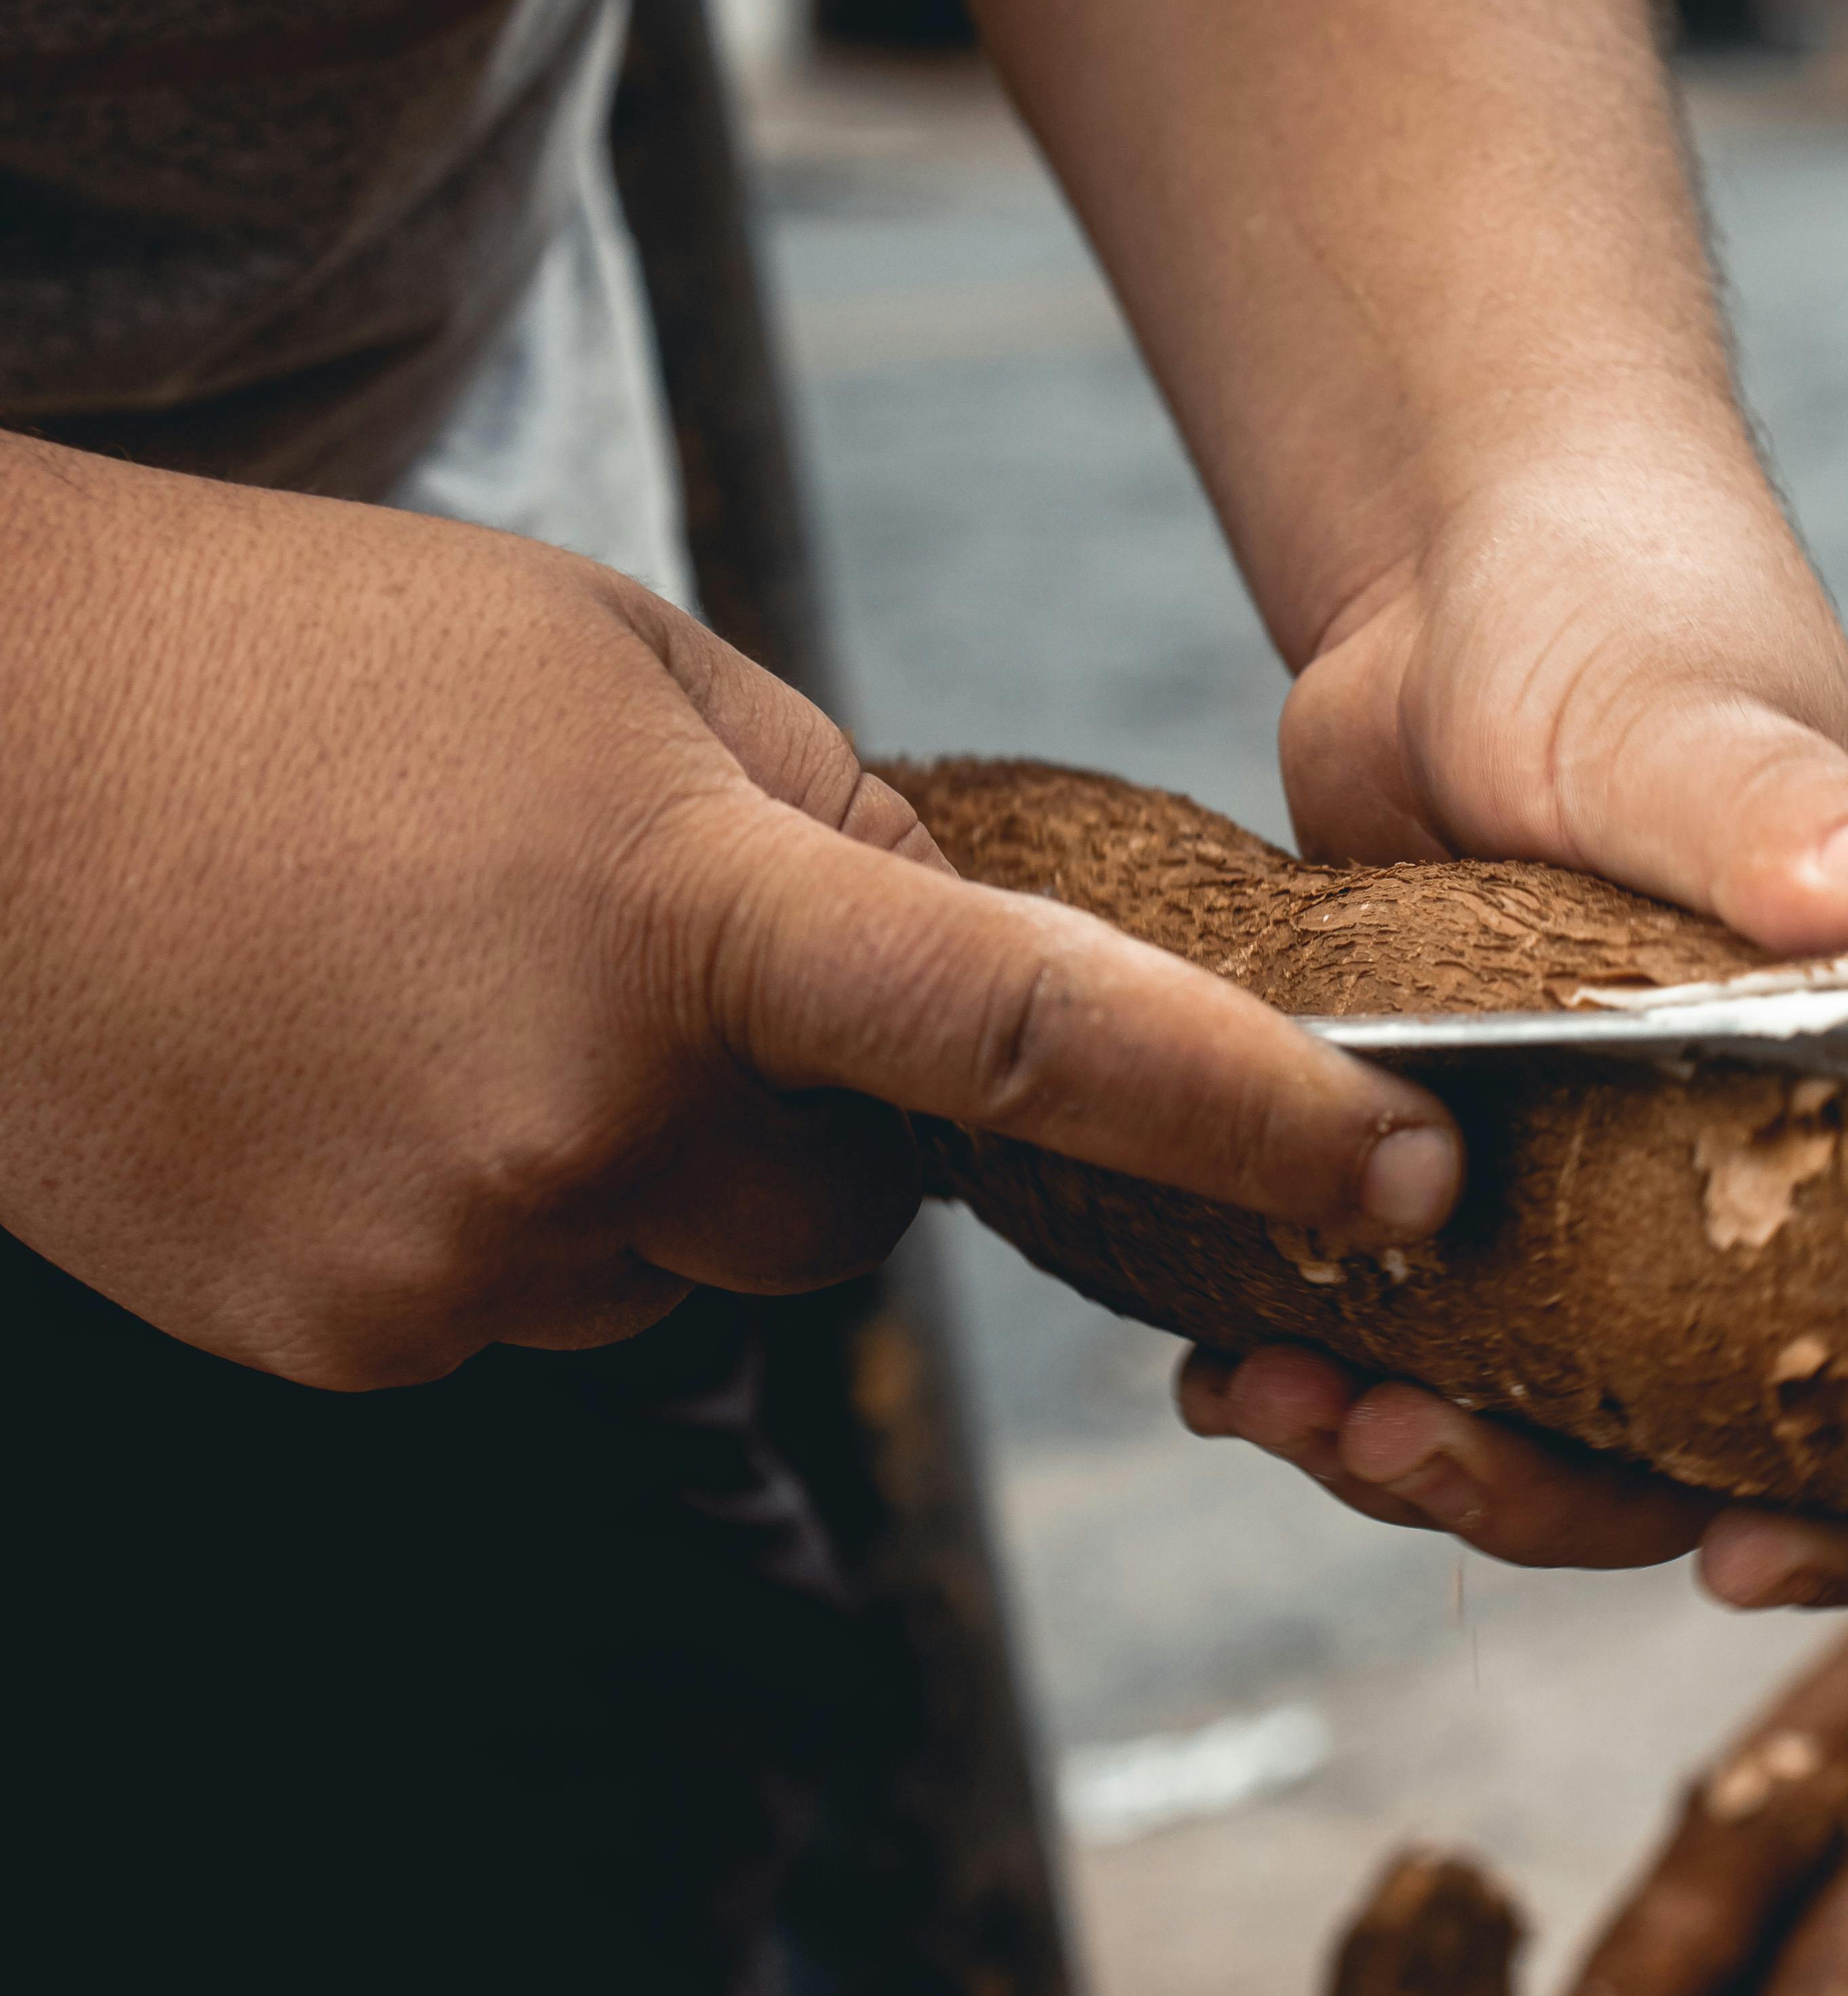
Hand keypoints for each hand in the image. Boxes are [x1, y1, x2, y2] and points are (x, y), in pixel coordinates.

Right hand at [0, 440, 1458, 1390]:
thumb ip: (820, 808)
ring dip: (648, 1162)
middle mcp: (586, 1115)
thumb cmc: (289, 662)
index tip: (1411, 1176)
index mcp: (682, 905)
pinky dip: (509, 1211)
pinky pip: (532, 1306)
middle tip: (686, 974)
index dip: (1248, 1116)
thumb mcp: (604, 656)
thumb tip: (956, 944)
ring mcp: (455, 1252)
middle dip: (828, 1117)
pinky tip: (375, 1075)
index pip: (1033, 1038)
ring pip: (686, 1264)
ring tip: (468, 996)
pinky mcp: (348, 1339)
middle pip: (851, 1202)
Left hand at [1180, 446, 1847, 1610]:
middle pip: (1703, 1434)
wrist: (1453, 565)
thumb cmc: (1621, 610)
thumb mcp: (1688, 722)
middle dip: (1543, 1485)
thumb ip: (1790, 821)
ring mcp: (1621, 1190)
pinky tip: (1226, 1360)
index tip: (1731, 1567)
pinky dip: (1339, 1366)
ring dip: (1413, 1444)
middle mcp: (1781, 1172)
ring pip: (1550, 1410)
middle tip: (1384, 1449)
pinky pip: (1429, 1331)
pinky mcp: (1482, 1173)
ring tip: (1264, 1405)